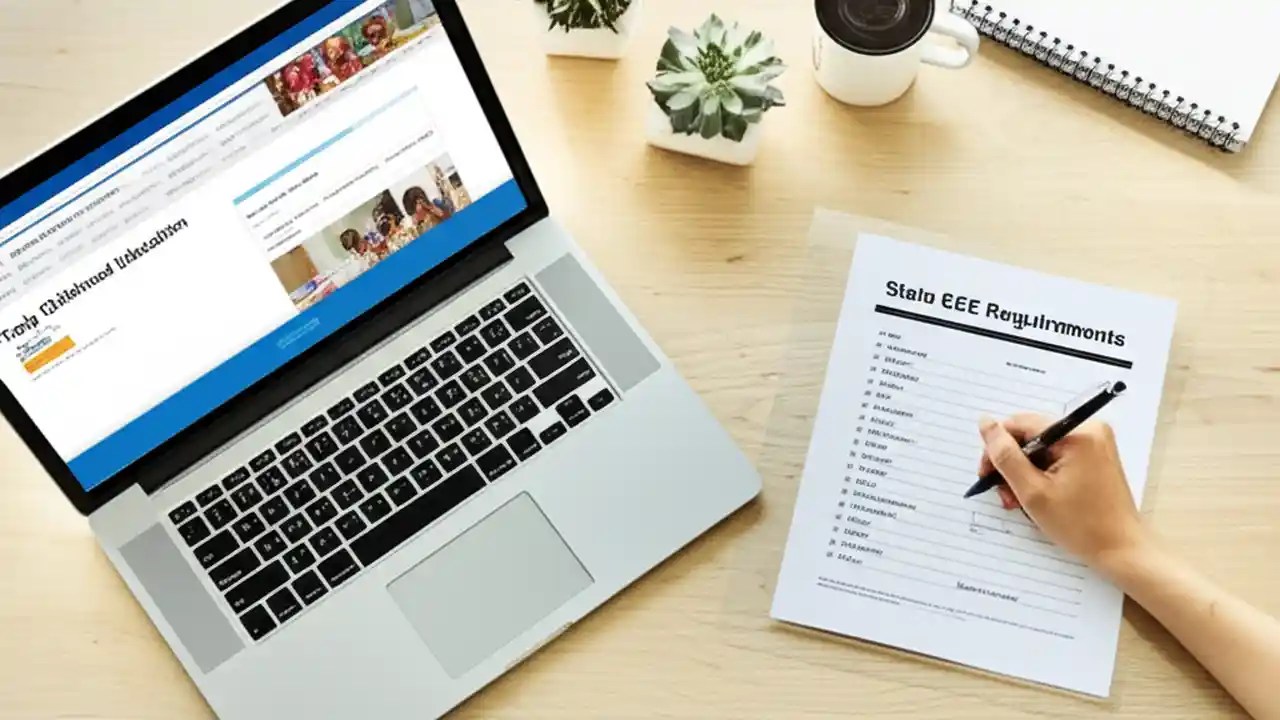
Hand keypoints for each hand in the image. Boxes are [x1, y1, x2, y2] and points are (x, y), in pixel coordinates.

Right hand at [977, 415, 1148, 568]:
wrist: (1122, 548)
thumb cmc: (1082, 526)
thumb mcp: (1033, 491)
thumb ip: (1005, 456)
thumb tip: (985, 424)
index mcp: (1076, 433)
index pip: (1019, 424)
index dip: (997, 449)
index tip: (988, 476)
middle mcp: (1088, 429)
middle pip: (1031, 436)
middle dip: (1013, 465)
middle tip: (1006, 495)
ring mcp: (1094, 442)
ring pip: (1041, 448)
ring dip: (1025, 473)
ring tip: (1020, 501)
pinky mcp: (1095, 455)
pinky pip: (1057, 456)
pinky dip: (1042, 474)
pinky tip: (1038, 496)